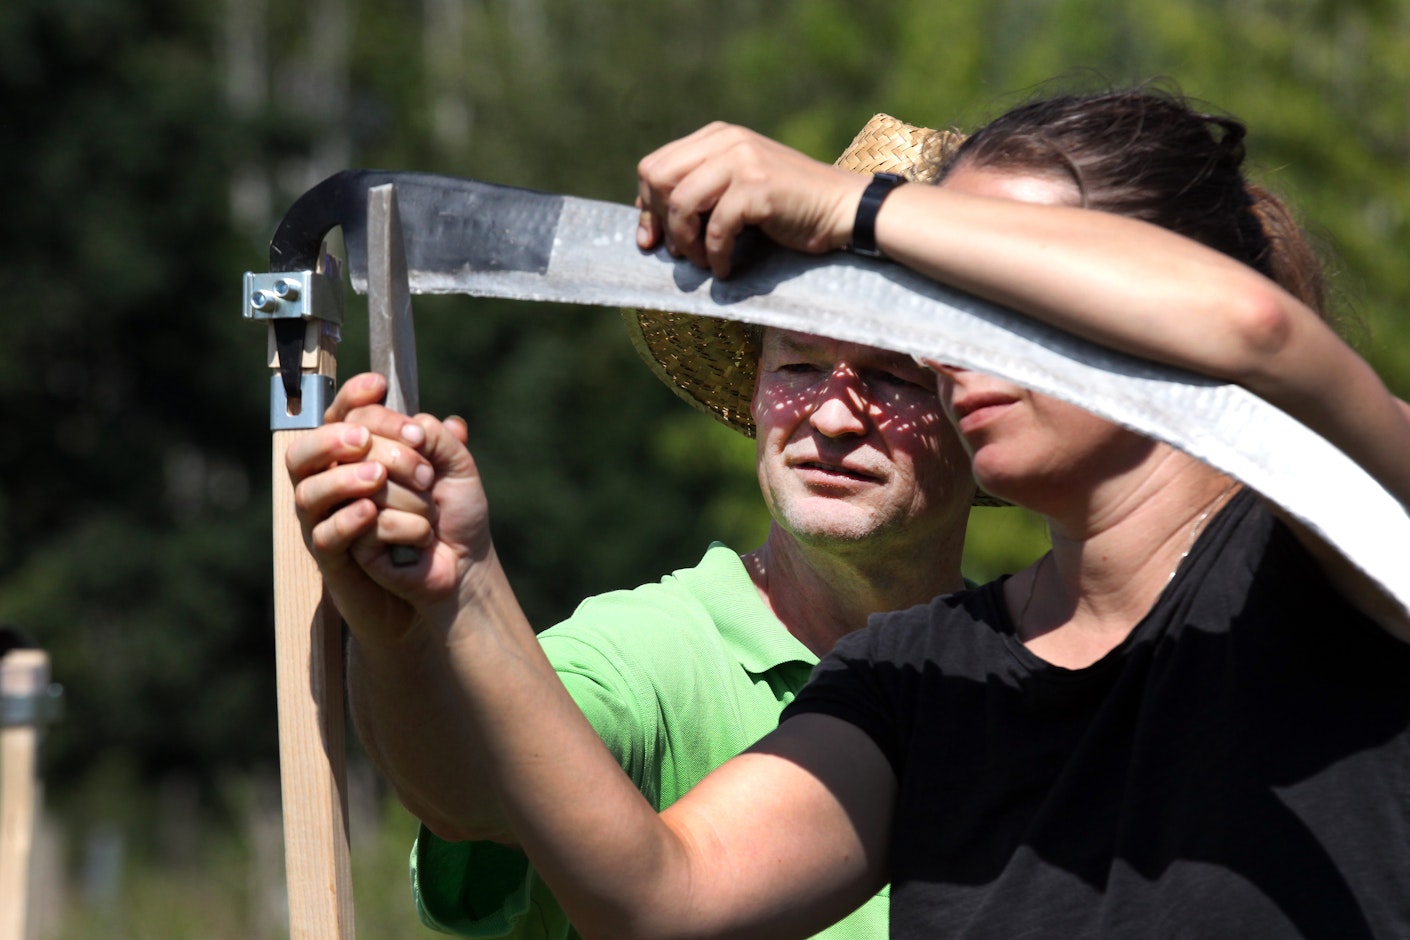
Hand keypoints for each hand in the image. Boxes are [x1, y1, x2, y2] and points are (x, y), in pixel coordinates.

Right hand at [286, 372, 493, 645]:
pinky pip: (326, 536)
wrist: (461, 574)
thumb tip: (423, 421)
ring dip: (344, 480)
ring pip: (311, 492)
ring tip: (378, 478)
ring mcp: (331, 521)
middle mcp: (337, 485)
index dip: (352, 400)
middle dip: (333, 439)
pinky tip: (372, 512)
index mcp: (361, 457)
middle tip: (366, 440)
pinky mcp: (337, 559)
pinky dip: (350, 520)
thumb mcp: (456, 473)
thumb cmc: (452, 518)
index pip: (340, 419)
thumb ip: (440, 442)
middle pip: (306, 451)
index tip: (378, 386)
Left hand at [635, 122, 868, 278]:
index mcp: (716, 136)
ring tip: (703, 262)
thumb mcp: (737, 187)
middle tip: (680, 253)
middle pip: (659, 179)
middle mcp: (726, 140)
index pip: (654, 166)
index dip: (647, 207)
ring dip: (687, 243)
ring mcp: (743, 160)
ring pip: (682, 203)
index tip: (653, 240)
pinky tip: (726, 269)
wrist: (841, 209)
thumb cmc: (788, 207)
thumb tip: (649, 224)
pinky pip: (716, 228)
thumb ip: (699, 192)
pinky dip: (716, 257)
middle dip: (662, 222)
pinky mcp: (758, 187)